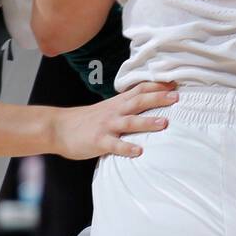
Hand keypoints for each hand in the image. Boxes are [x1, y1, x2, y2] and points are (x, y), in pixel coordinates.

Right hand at [51, 82, 178, 158]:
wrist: (58, 128)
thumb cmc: (87, 120)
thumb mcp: (108, 108)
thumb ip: (126, 105)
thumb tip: (148, 103)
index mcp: (117, 103)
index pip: (139, 89)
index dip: (157, 86)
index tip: (175, 83)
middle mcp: (114, 111)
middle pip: (138, 102)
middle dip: (158, 99)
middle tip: (176, 97)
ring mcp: (106, 126)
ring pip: (130, 122)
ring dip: (148, 122)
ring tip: (165, 123)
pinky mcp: (98, 141)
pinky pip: (114, 145)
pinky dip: (127, 147)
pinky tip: (138, 151)